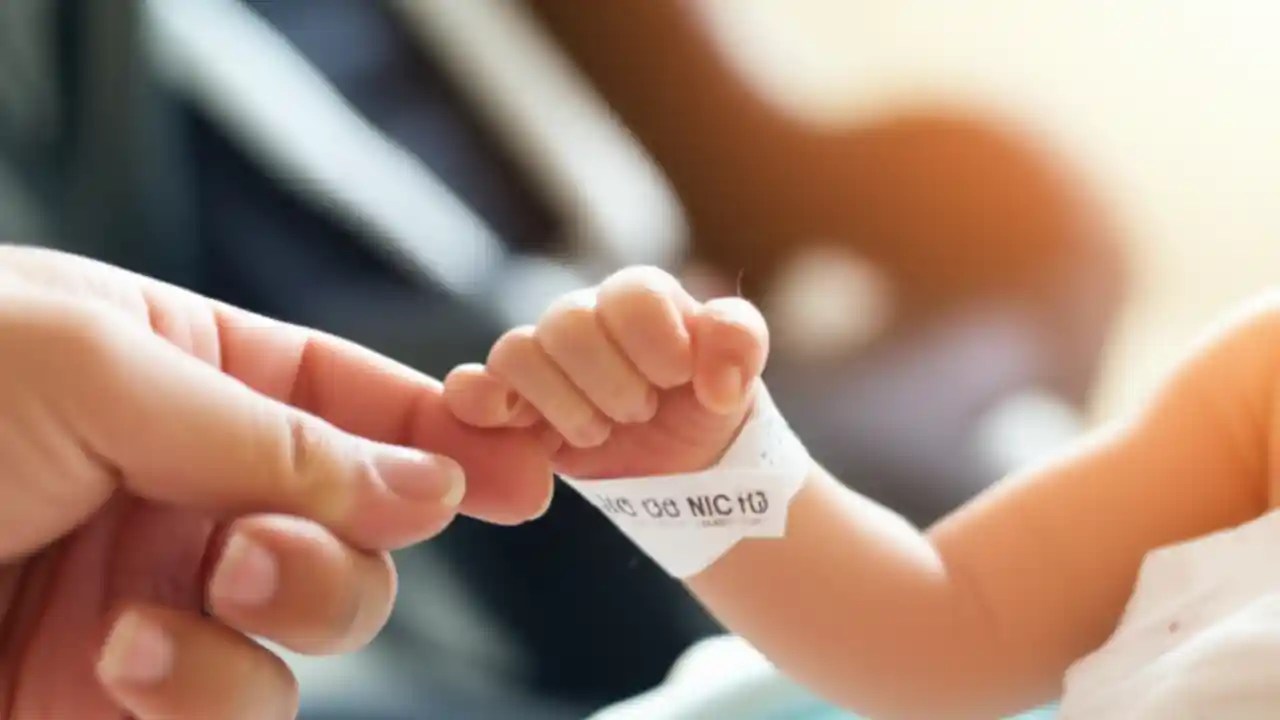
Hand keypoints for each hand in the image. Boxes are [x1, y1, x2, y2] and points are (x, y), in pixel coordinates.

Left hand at [0, 247, 551, 718]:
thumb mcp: (93, 363)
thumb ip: (273, 428)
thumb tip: (428, 480)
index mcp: (183, 371)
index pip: (350, 397)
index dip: (443, 429)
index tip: (527, 464)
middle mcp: (188, 484)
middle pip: (362, 522)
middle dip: (349, 537)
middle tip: (273, 538)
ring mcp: (166, 593)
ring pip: (319, 622)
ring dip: (280, 611)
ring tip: (185, 591)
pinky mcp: (127, 696)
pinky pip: (240, 706)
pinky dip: (202, 688)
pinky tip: (115, 659)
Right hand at [444, 266, 769, 478]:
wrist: (682, 463)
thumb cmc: (707, 401)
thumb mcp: (740, 368)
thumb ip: (739, 342)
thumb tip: (713, 380)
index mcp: (639, 299)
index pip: (633, 294)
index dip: (654, 340)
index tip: (677, 379)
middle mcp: (583, 318)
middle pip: (568, 322)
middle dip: (611, 381)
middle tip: (641, 412)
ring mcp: (543, 360)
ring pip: (519, 352)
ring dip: (563, 404)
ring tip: (600, 432)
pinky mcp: (514, 406)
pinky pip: (473, 388)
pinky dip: (480, 401)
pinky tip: (507, 420)